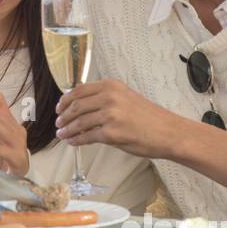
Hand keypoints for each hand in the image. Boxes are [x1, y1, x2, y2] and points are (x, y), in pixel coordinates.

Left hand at [55, 79, 177, 157]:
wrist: (168, 132)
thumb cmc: (149, 118)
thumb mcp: (125, 98)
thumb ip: (104, 99)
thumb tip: (79, 107)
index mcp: (112, 86)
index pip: (79, 90)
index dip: (65, 100)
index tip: (59, 108)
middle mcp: (110, 97)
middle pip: (76, 106)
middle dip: (63, 116)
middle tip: (58, 123)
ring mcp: (110, 115)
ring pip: (79, 122)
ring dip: (67, 129)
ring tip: (62, 134)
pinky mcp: (112, 134)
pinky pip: (87, 137)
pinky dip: (76, 140)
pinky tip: (72, 142)